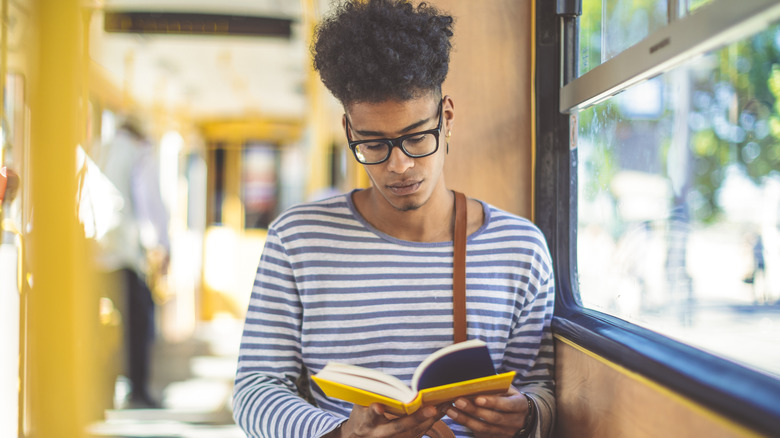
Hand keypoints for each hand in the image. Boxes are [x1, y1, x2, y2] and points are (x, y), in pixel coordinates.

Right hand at [332, 402, 447, 437]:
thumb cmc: (361, 417)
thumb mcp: (359, 406)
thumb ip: (369, 393)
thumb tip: (377, 376)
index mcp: (366, 423)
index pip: (370, 417)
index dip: (375, 412)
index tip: (379, 408)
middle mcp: (380, 434)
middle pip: (399, 427)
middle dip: (416, 419)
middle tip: (430, 409)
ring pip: (415, 431)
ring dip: (431, 418)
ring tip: (445, 403)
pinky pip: (421, 432)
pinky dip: (432, 420)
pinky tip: (443, 408)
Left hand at [445, 386, 529, 437]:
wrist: (519, 416)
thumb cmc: (509, 397)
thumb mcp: (508, 389)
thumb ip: (496, 386)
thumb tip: (477, 380)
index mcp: (520, 405)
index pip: (508, 405)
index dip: (493, 402)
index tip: (478, 398)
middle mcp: (515, 421)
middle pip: (494, 418)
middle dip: (474, 410)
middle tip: (458, 401)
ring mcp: (505, 432)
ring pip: (484, 428)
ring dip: (465, 419)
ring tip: (450, 409)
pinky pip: (479, 433)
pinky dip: (465, 423)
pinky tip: (453, 415)